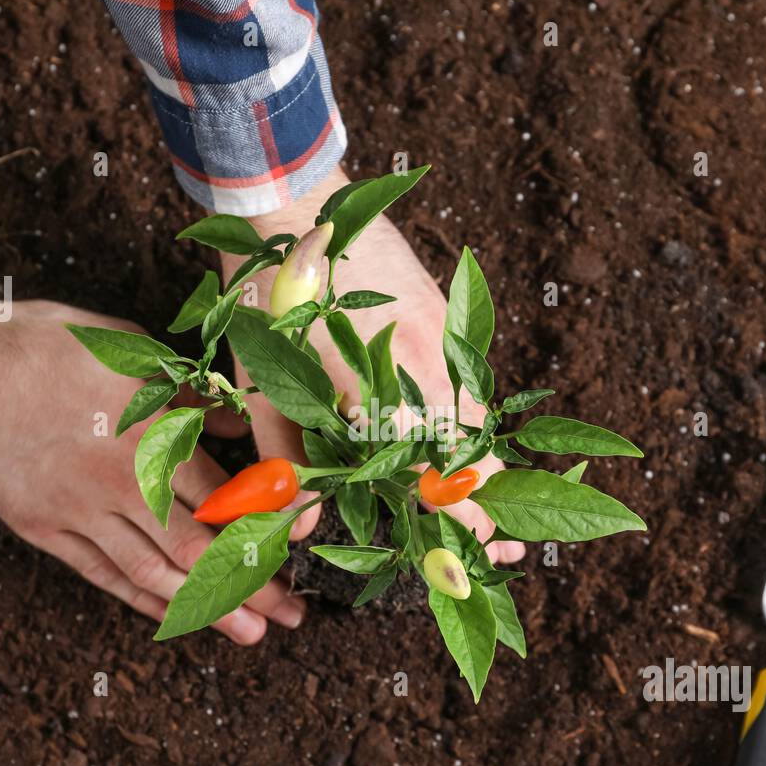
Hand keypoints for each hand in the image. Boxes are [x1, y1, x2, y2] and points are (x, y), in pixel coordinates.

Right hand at [0, 298, 305, 644]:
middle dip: (252, 588)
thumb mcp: (133, 351)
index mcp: (153, 438)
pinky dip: (143, 598)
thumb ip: (190, 397)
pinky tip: (173, 615)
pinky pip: (102, 574)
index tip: (299, 556)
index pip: (228, 500)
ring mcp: (81, 513)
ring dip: (205, 608)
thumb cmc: (49, 345)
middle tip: (291, 616)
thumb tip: (238, 424)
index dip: (267, 533)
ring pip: (154, 572)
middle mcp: (124, 485)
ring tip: (248, 633)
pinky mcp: (44, 529)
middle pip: (200, 549)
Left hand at [220, 166, 525, 564]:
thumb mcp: (263, 391)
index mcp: (379, 398)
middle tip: (502, 549)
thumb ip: (284, 465)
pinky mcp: (448, 313)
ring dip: (484, 463)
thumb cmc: (268, 304)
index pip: (438, 479)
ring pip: (480, 417)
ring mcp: (445, 339)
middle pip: (478, 455)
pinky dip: (472, 415)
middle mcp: (427, 373)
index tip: (477, 558)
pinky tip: (462, 436)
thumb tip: (299, 528)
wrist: (294, 207)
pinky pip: (473, 378)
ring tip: (486, 502)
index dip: (461, 524)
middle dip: (491, 506)